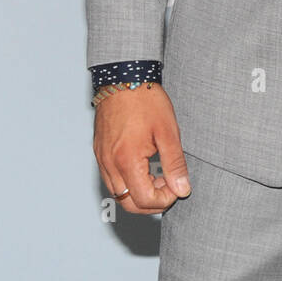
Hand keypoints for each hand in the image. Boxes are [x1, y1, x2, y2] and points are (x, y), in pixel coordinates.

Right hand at [93, 84, 191, 214]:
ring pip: (118, 193)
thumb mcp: (168, 131)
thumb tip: (182, 188)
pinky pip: (111, 179)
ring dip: (138, 193)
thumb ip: (175, 164)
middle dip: (151, 202)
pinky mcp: (99, 152)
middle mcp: (109, 163)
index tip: (177, 187)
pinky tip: (143, 168)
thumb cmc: (145, 99)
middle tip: (169, 186)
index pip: (144, 199)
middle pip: (127, 203)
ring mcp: (102, 158)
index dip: (164, 200)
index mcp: (126, 160)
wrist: (123, 77)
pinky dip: (128, 182)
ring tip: (158, 175)